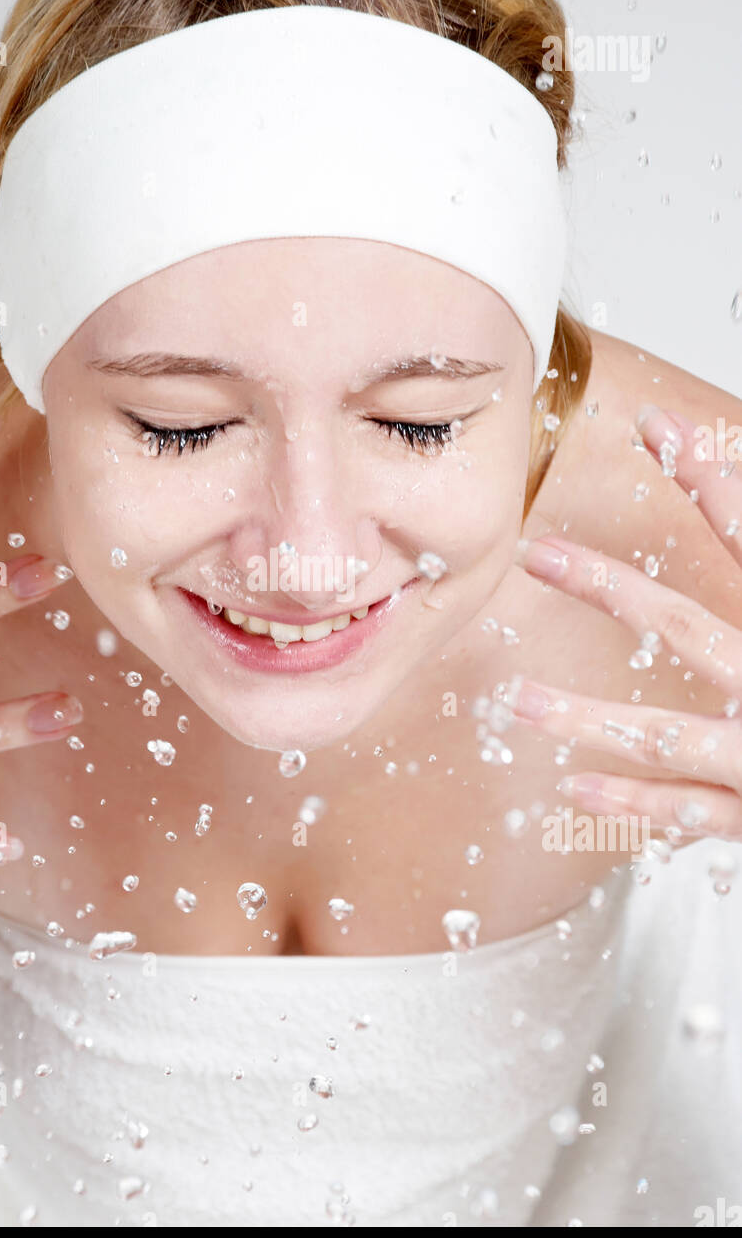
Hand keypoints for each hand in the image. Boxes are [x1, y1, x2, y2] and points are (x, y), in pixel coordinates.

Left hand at [511, 403, 741, 844]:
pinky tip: (573, 787)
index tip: (655, 425)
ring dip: (587, 718)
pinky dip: (632, 804)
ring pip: (666, 733)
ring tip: (517, 698)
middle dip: (608, 587)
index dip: (706, 481)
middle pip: (685, 625)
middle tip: (537, 553)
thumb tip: (733, 491)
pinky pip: (689, 813)